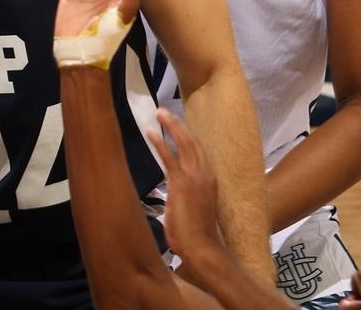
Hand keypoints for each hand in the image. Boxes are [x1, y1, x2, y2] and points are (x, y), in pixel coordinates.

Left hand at [149, 109, 227, 273]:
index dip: (188, 136)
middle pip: (193, 142)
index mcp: (210, 180)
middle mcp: (206, 175)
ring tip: (159, 113)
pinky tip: (150, 132)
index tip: (177, 124)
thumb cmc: (197, 234)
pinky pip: (169, 159)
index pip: (199, 151)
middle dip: (179, 125)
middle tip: (164, 111)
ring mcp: (196, 179)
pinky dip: (159, 143)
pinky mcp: (182, 184)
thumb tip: (175, 191)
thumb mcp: (193, 207)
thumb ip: (185, 194)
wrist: (203, 248)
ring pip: (185, 144)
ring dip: (171, 127)